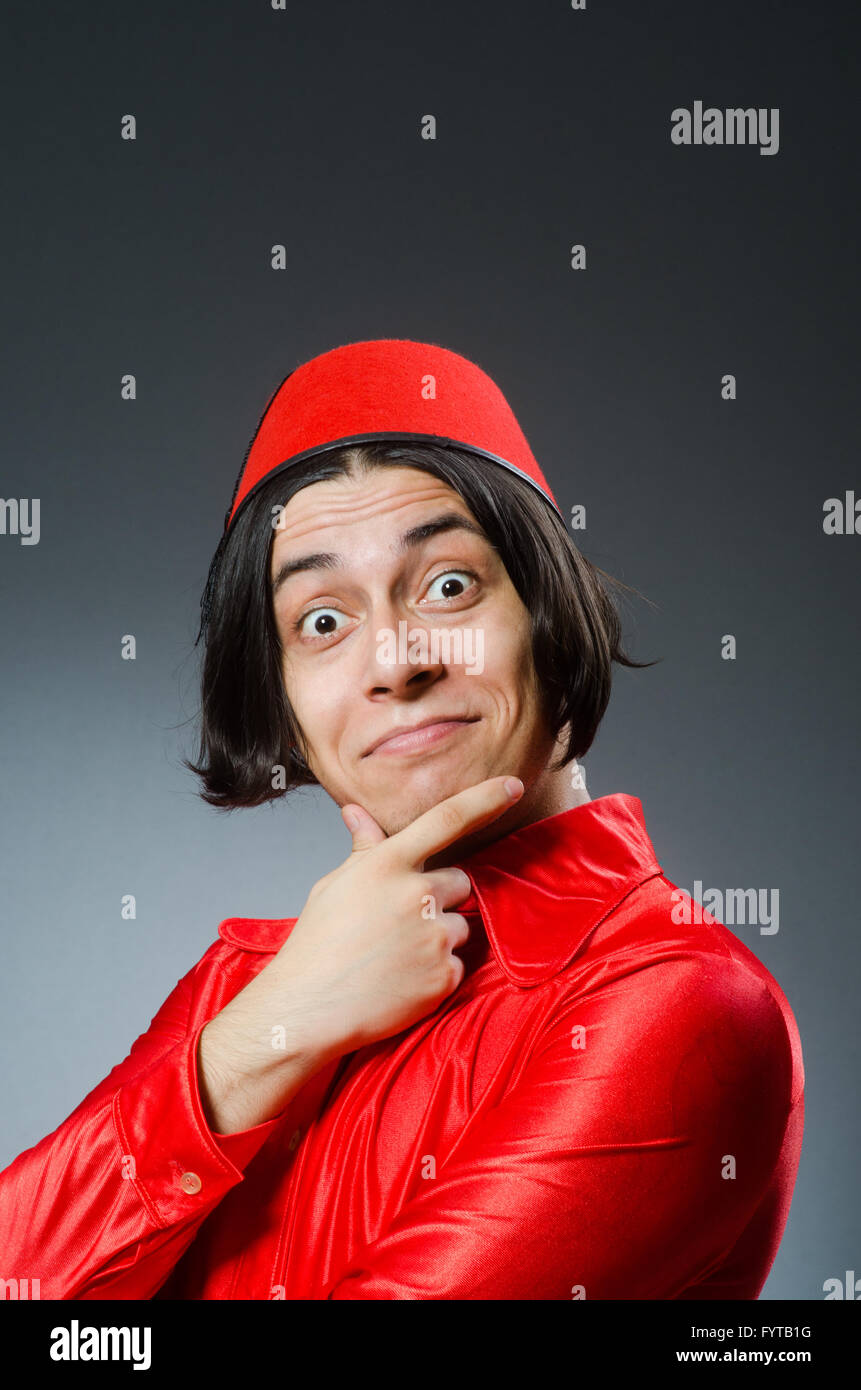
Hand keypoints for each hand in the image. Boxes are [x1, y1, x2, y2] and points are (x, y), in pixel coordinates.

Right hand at [267, 774, 524, 1057]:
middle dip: (440, 897)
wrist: (307, 1009)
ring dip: (439, 937)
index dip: (485, 799)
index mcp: (387, 865)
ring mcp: (434, 936)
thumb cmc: (316, 945)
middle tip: (402, 921)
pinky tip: (402, 980)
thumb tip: (357, 812)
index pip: (447, 818)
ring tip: (396, 955)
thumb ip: (362, 849)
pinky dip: (436, 972)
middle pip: (459, 881)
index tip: (513, 786)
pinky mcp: (444, 976)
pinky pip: (457, 964)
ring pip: (460, 925)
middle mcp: (417, 894)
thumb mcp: (335, 886)